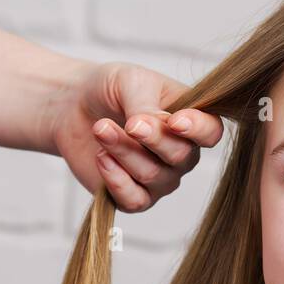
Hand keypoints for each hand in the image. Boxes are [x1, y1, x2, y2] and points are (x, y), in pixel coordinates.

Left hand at [46, 60, 223, 211]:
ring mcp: (160, 179)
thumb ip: (147, 106)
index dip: (198, 130)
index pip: (210, 132)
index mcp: (191, 121)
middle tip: (129, 123)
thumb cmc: (111, 89)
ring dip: (125, 152)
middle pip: (181, 157)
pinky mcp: (134, 197)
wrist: (73, 107)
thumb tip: (153, 128)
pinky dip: (116, 180)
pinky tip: (101, 156)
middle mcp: (181, 155)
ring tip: (101, 129)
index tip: (175, 121)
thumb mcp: (131, 83)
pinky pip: (135, 200)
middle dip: (152, 139)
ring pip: (153, 176)